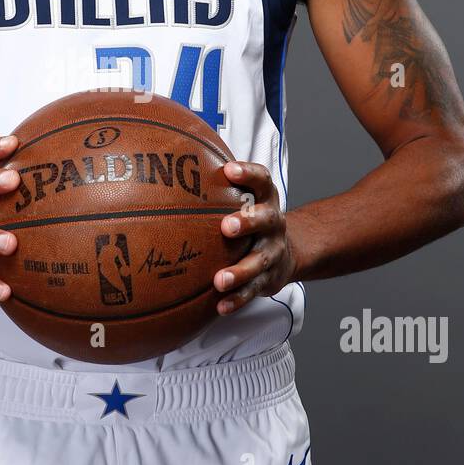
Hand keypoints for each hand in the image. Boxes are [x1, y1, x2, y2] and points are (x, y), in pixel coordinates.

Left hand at [214, 160, 296, 314]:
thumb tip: (176, 157)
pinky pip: (253, 290)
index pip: (261, 181)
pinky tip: (220, 307)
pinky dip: (237, 299)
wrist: (287, 252)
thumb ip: (218, 183)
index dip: (248, 174)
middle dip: (247, 223)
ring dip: (239, 272)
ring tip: (219, 280)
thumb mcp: (244, 197)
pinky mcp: (269, 279)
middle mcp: (273, 224)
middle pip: (266, 220)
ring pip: (259, 262)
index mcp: (265, 199)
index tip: (229, 170)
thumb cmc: (251, 218)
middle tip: (226, 227)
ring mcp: (272, 252)